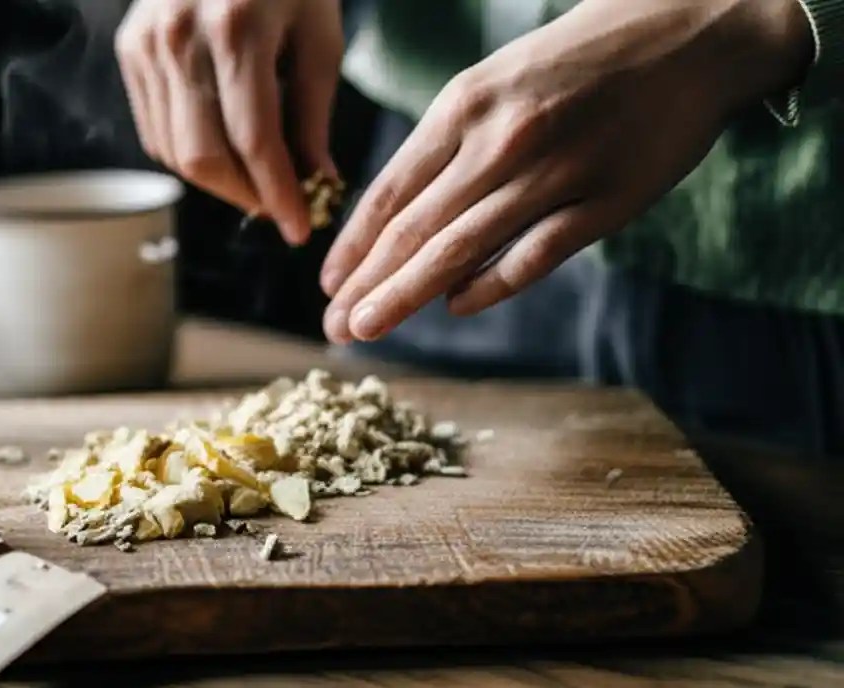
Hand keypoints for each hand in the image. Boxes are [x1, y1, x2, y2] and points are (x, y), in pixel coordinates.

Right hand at [116, 0, 343, 244]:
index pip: (254, 140)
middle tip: (278, 208)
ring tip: (256, 182)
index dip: (277, 194)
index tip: (300, 228)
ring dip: (219, 183)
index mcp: (238, 28)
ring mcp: (146, 44)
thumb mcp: (319, 36)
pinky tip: (223, 151)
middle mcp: (181, 37)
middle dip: (245, 197)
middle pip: (204, 156)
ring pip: (174, 151)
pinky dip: (189, 156)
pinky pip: (155, 131)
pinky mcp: (129, 49)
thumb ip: (314, 115)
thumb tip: (316, 185)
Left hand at [320, 0, 812, 343]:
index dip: (353, 244)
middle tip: (334, 328)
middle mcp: (499, 141)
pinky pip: (531, 258)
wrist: (688, 31)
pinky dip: (488, 287)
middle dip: (366, 285)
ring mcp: (552, 174)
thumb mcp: (497, 81)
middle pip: (414, 230)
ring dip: (405, 296)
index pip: (390, 191)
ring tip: (367, 328)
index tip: (327, 282)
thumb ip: (451, 144)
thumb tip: (403, 215)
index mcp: (465, 105)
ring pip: (460, 251)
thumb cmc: (579, 60)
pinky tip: (454, 307)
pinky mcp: (604, 204)